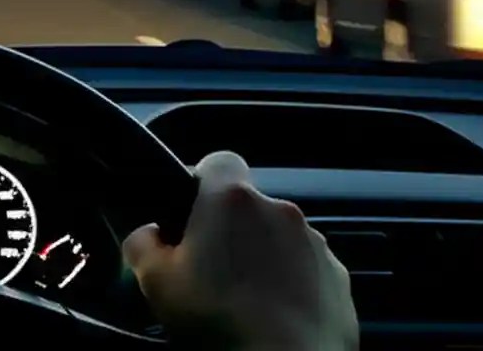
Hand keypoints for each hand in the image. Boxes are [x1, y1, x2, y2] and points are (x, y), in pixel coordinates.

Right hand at [123, 151, 357, 350]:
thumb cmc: (217, 321)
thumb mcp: (154, 281)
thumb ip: (143, 243)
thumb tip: (149, 235)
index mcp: (232, 200)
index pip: (218, 161)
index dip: (202, 184)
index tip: (191, 217)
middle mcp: (280, 210)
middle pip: (248, 206)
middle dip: (230, 230)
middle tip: (209, 271)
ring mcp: (316, 244)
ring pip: (279, 237)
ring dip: (262, 257)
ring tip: (244, 299)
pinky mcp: (339, 277)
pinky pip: (307, 269)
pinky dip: (292, 283)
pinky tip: (274, 315)